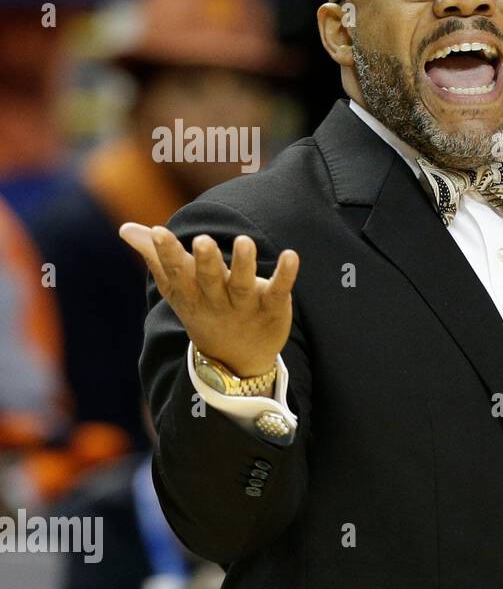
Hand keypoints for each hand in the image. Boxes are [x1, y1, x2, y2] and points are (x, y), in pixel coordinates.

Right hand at [119, 223, 298, 377]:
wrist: (236, 360)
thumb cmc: (203, 310)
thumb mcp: (177, 289)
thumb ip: (156, 257)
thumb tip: (125, 228)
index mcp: (192, 294)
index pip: (177, 272)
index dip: (167, 253)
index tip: (158, 231)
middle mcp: (217, 300)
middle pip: (210, 280)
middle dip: (205, 261)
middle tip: (202, 239)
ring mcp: (246, 306)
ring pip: (243, 285)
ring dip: (244, 264)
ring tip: (244, 240)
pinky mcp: (273, 308)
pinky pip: (280, 291)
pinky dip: (285, 276)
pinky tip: (291, 255)